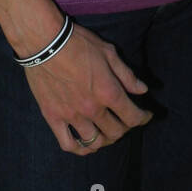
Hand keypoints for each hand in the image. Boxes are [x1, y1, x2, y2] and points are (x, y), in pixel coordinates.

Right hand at [24, 21, 153, 153]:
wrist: (45, 42)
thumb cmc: (79, 43)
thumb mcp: (108, 52)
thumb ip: (126, 75)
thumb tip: (142, 90)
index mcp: (108, 92)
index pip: (132, 116)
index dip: (143, 118)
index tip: (146, 115)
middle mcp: (92, 108)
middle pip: (115, 132)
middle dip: (125, 128)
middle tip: (126, 121)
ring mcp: (71, 116)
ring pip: (94, 142)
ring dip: (105, 140)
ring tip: (107, 133)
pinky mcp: (53, 117)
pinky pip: (68, 144)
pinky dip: (80, 149)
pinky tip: (85, 143)